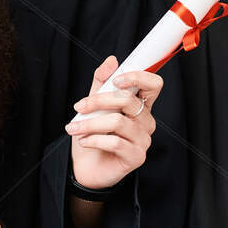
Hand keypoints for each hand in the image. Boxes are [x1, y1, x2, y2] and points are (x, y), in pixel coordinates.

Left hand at [64, 56, 160, 190]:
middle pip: (129, 101)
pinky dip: (95, 140)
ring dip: (90, 123)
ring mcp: (143, 140)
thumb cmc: (92, 134)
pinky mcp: (136, 157)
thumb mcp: (93, 105)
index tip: (116, 80)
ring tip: (74, 128)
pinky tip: (84, 141)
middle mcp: (145, 121)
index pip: (153, 84)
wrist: (85, 166)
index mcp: (139, 105)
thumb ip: (101, 83)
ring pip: (118, 122)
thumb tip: (111, 61)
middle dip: (99, 101)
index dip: (138, 77)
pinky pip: (116, 142)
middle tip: (79, 107)